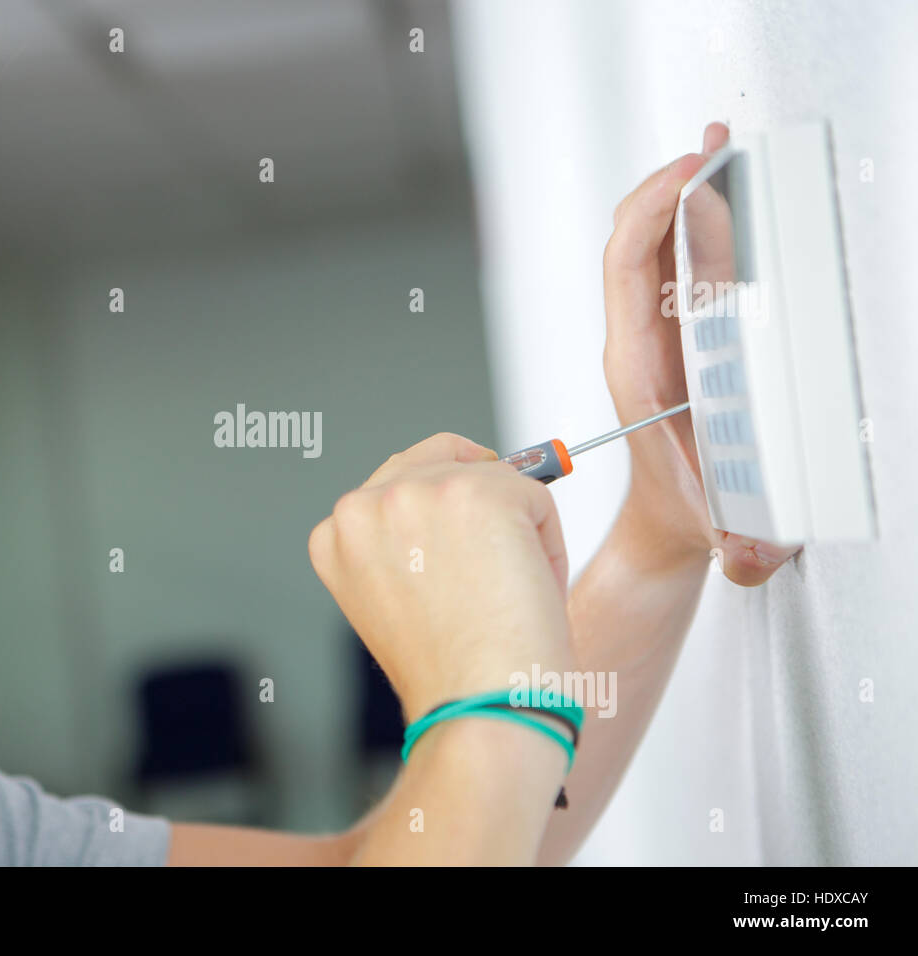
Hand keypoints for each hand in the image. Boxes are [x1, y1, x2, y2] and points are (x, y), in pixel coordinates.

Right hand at [307, 433, 573, 722]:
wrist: (477, 709)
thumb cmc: (450, 680)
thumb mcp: (399, 604)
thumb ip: (410, 549)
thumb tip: (467, 514)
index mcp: (333, 536)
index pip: (393, 486)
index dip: (438, 516)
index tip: (459, 552)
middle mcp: (363, 506)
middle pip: (441, 459)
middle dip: (479, 507)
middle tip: (498, 566)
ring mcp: (417, 493)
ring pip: (491, 479)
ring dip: (514, 528)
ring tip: (507, 593)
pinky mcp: (477, 491)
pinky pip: (534, 494)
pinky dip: (546, 542)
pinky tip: (526, 590)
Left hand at [602, 121, 800, 583]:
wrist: (669, 523)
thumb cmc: (687, 511)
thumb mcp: (719, 529)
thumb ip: (738, 544)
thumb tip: (753, 554)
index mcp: (636, 366)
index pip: (628, 269)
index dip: (653, 212)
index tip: (690, 174)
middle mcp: (640, 340)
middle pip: (640, 242)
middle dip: (672, 184)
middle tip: (715, 143)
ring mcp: (658, 335)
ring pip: (662, 247)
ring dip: (689, 194)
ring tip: (723, 145)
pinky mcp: (682, 337)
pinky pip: (684, 266)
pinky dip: (704, 222)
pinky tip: (728, 188)